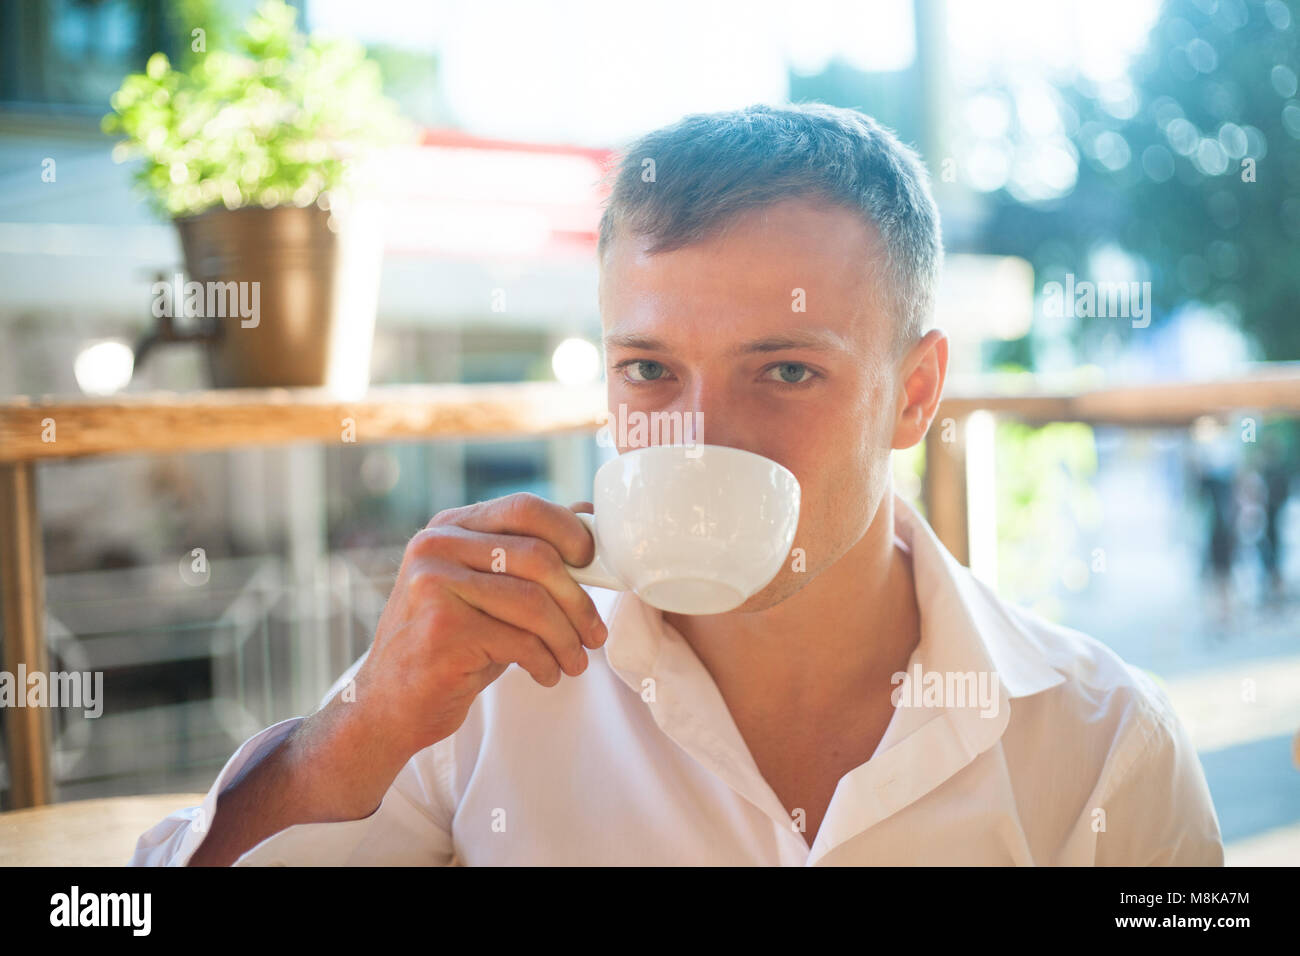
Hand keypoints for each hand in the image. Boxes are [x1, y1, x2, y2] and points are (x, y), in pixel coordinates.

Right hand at [340, 493, 607, 765]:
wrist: (389, 705)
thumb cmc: (452, 645)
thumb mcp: (485, 592)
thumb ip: (524, 557)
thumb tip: (589, 520)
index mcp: (449, 528)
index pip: (524, 508)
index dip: (570, 532)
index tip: (592, 564)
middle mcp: (436, 548)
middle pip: (537, 557)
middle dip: (578, 600)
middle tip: (595, 633)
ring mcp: (434, 586)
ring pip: (533, 602)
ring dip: (567, 639)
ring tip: (576, 662)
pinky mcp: (442, 630)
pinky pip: (519, 642)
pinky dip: (545, 663)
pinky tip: (546, 675)